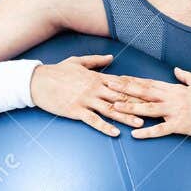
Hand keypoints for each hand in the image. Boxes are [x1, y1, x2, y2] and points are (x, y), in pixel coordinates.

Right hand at [28, 54, 151, 137]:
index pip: (122, 83)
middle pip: (120, 97)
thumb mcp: (77, 62)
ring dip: (126, 117)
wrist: (37, 81)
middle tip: (153, 110)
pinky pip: (93, 120)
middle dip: (138, 104)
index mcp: (96, 77)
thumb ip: (96, 61)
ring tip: (140, 123)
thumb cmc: (57, 71)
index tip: (151, 92)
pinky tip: (115, 132)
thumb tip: (111, 57)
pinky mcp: (75, 110)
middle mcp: (94, 88)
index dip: (137, 88)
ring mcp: (85, 100)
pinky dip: (105, 126)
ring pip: (110, 109)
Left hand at [103, 67, 190, 138]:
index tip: (116, 78)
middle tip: (107, 86)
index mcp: (174, 88)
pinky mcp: (181, 125)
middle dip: (124, 89)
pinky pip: (161, 129)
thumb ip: (186, 76)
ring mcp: (176, 111)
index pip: (148, 83)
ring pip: (148, 109)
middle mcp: (172, 97)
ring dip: (130, 108)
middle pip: (144, 92)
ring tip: (114, 107)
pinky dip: (147, 132)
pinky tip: (135, 134)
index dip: (131, 80)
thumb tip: (176, 70)